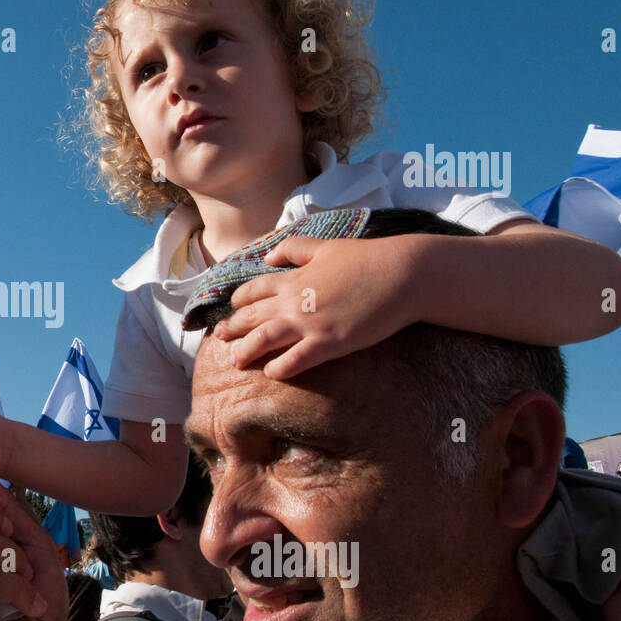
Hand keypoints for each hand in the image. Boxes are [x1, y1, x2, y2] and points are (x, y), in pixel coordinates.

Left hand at [212, 235, 419, 379]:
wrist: (402, 275)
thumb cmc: (367, 259)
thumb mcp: (326, 246)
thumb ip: (294, 249)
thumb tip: (268, 256)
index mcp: (293, 277)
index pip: (253, 290)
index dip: (239, 302)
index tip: (232, 310)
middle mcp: (294, 301)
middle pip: (252, 317)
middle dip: (233, 329)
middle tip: (219, 340)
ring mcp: (310, 323)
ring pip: (265, 339)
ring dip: (247, 351)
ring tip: (234, 362)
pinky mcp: (329, 343)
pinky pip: (295, 360)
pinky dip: (280, 368)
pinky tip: (272, 374)